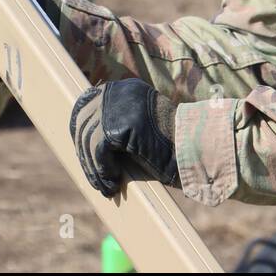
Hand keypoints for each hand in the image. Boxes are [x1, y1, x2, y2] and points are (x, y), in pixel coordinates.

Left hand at [70, 79, 178, 196]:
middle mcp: (118, 92)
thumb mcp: (142, 124)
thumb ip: (118, 122)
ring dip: (94, 169)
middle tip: (95, 179)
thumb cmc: (174, 143)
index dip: (79, 131)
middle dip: (85, 155)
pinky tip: (114, 182)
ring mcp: (118, 107)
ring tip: (105, 187)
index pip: (85, 104)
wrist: (197, 147)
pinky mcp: (119, 126)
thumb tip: (83, 140)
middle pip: (82, 123)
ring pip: (88, 140)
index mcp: (124, 88)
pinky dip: (103, 170)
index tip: (83, 154)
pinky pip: (99, 152)